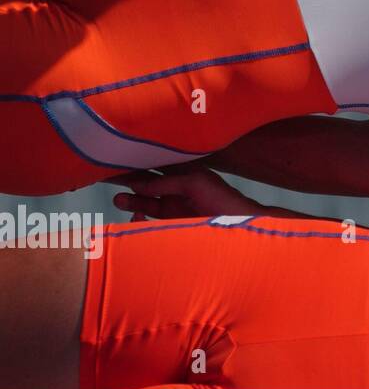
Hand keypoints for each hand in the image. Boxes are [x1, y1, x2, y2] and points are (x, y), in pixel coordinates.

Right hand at [110, 163, 265, 220]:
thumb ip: (166, 182)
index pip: (156, 167)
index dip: (137, 165)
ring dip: (132, 202)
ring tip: (118, 200)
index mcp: (183, 174)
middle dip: (129, 184)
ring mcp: (175, 208)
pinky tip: (136, 216)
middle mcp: (177, 190)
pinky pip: (150, 222)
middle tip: (109, 183)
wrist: (239, 226)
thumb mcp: (194, 183)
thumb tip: (136, 183)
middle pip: (146, 185)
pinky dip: (140, 220)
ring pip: (145, 204)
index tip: (114, 162)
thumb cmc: (221, 198)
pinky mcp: (173, 225)